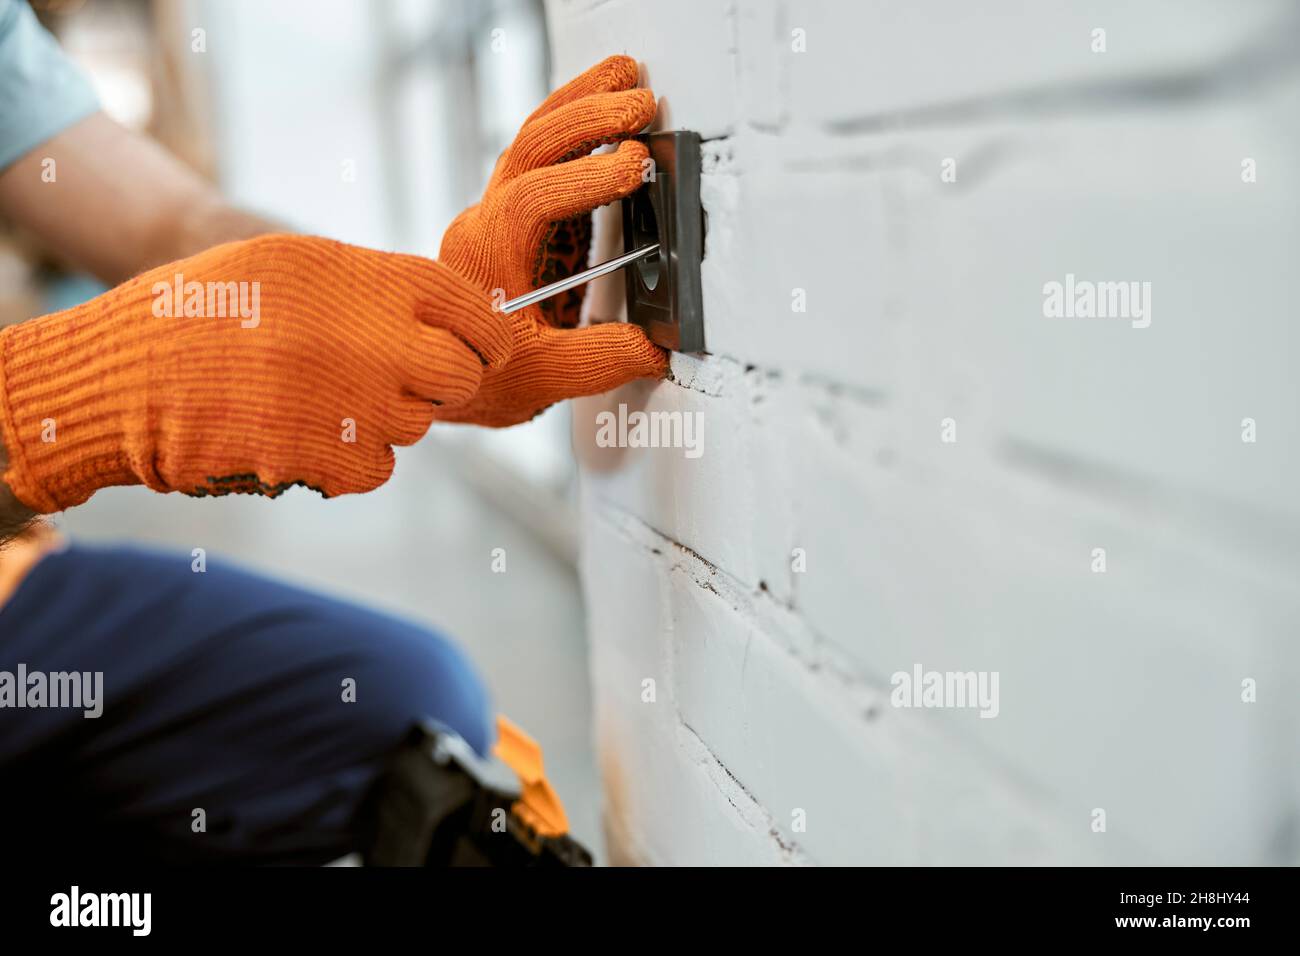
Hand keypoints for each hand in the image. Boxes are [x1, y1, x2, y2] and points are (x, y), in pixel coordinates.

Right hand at [0, 234, 509, 510]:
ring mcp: (355, 404)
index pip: (474, 311)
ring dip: (386, 418)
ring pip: (417, 425)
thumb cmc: (206, 310)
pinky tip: (304, 432)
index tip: (485, 346)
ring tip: (320, 395)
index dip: (488, 335)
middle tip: (408, 378)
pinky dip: (353, 459)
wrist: (124, 374)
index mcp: (365, 279)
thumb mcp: (294, 265)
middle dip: (447, 380)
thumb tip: (453, 319)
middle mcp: (372, 339)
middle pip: (460, 375)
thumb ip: (376, 287)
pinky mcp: (330, 460)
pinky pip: (378, 468)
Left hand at [435, 55, 667, 427]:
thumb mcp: (538, 380)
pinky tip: (607, 108)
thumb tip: (652, 347)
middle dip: (588, 118)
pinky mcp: (520, 216)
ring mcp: (501, 214)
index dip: (584, 178)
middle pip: (531, 149)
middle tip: (641, 104)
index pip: (532, 200)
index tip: (634, 166)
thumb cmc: (476, 377)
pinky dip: (576, 125)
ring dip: (581, 105)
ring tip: (627, 76)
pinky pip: (543, 157)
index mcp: (487, 259)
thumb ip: (596, 361)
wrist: (441, 372)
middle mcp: (488, 224)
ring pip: (534, 141)